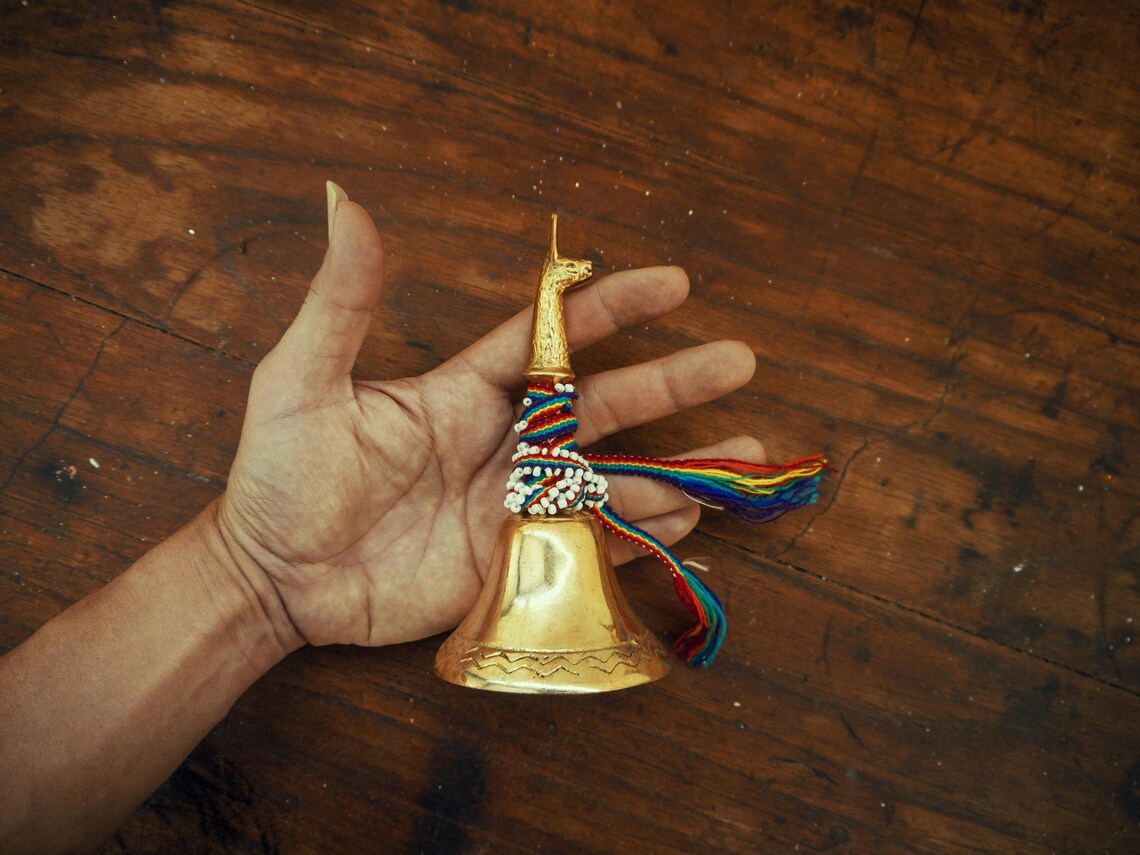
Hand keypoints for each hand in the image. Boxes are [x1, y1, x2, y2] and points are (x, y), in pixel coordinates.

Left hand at [217, 183, 762, 647]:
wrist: (274, 579)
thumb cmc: (282, 476)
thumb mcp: (303, 379)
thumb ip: (342, 301)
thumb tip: (346, 204)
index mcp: (464, 391)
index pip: (551, 341)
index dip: (610, 309)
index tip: (672, 284)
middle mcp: (500, 442)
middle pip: (602, 404)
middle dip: (670, 383)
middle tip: (737, 360)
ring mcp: (510, 503)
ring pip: (609, 478)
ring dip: (677, 467)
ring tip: (742, 458)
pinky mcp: (510, 560)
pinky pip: (588, 543)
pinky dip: (639, 535)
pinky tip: (688, 521)